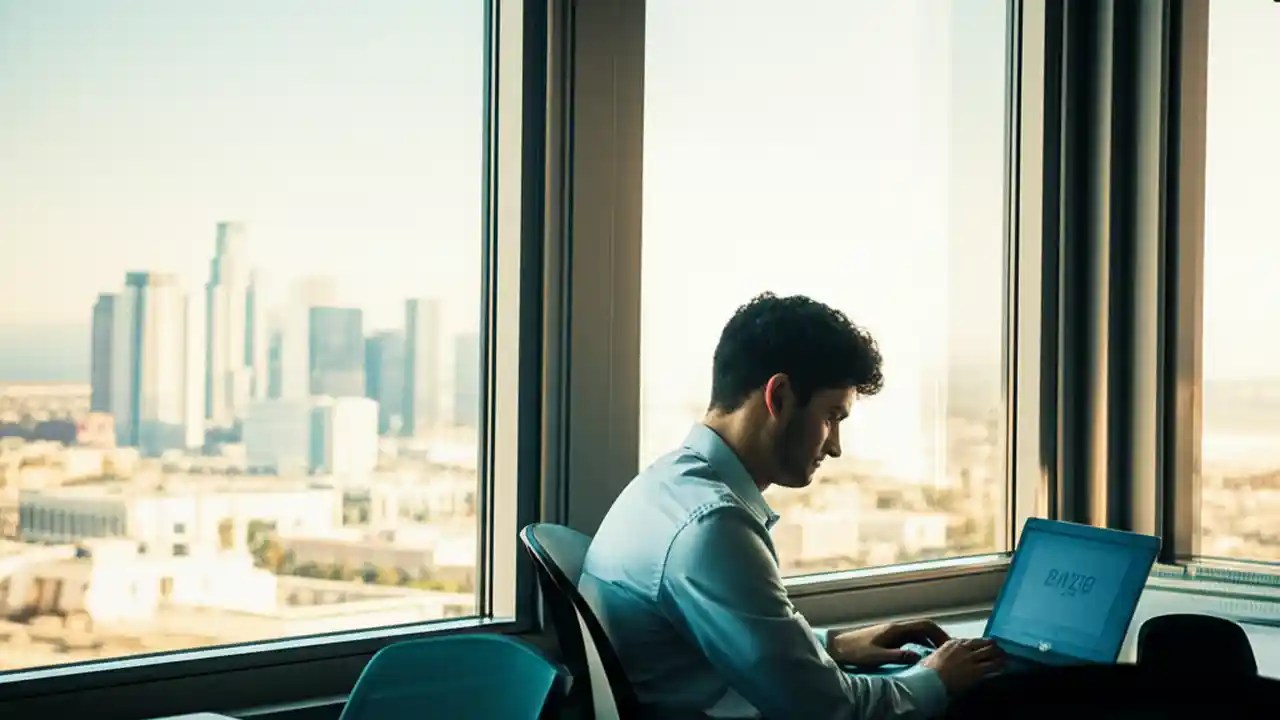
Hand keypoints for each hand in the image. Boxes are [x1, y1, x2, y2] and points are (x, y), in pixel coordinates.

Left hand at [828, 619, 950, 666]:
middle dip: (937, 637)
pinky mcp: (887, 638)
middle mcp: (896, 627)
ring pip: (916, 633)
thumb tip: (919, 657)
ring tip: (939, 654)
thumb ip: (898, 656)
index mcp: (896, 629)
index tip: (949, 644)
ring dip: (929, 641)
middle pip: (923, 628)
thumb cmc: (855, 651)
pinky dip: (919, 644)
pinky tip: (921, 655)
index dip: (939, 633)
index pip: (925, 625)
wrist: (837, 647)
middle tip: (948, 650)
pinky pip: (909, 638)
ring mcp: (892, 632)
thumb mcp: (877, 656)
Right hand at [920, 638, 1004, 693]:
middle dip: (994, 646)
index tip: (986, 645)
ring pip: (991, 653)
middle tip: (1000, 650)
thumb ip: (942, 654)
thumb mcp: (933, 657)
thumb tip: (940, 657)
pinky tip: (1003, 668)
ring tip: (1005, 658)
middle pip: (984, 643)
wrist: (930, 681)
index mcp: (952, 644)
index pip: (972, 641)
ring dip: (999, 656)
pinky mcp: (977, 672)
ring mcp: (971, 659)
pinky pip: (992, 667)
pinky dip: (999, 667)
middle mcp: (964, 648)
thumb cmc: (927, 671)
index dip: (981, 643)